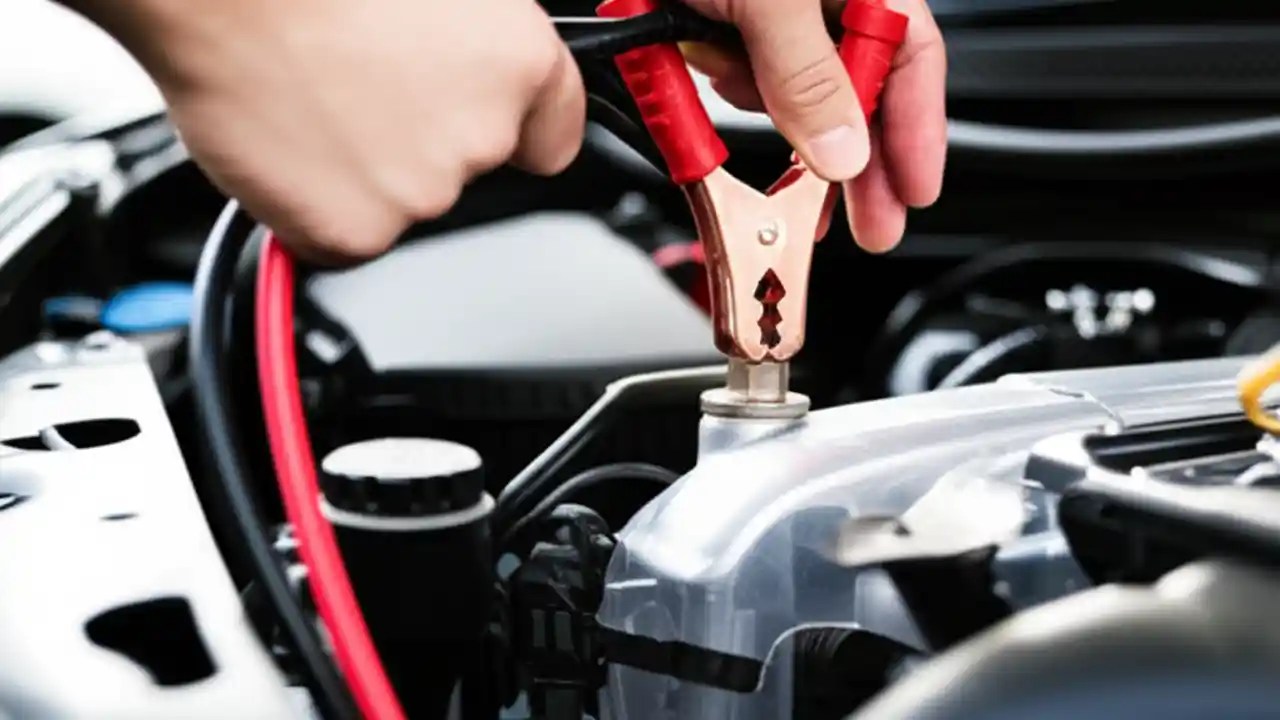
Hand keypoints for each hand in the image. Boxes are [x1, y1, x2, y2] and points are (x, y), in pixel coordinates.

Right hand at [69, 0, 584, 262]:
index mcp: (521, 63)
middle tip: (354, 88)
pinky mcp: (355, 234)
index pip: (550, 136)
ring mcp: (422, 193)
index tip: (481, 125)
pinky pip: (342, 236)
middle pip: (464, 170)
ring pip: (401, 202)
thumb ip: (468, 42)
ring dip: (363, 171)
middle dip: (417, 143)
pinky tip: (288, 146)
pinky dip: (312, 206)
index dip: (510, 131)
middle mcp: (484, 136)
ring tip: (310, 102)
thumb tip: (457, 64)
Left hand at [681, 0, 946, 252]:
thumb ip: (807, 75)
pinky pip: (735, 71)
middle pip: (854, 85)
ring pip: (790, 87)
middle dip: (855, 161)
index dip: (916, 129)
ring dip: (778, 123)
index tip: (912, 190)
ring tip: (759, 122)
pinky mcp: (714, 14)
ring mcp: (764, 5)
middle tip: (864, 224)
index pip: (909, 56)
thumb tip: (843, 151)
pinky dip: (727, 90)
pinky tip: (714, 84)